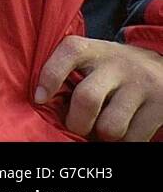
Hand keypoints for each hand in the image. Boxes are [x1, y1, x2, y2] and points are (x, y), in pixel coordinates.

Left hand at [36, 35, 162, 140]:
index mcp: (90, 49)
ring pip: (110, 127)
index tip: (40, 98)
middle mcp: (116, 64)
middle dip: (76, 122)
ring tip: (101, 128)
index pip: (68, 54)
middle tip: (77, 125)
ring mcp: (140, 84)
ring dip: (101, 136)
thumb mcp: (88, 60)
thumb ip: (66, 74)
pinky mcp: (159, 105)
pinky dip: (123, 142)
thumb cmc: (110, 69)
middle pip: (87, 99)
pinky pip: (133, 138)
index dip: (49, 78)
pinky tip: (123, 130)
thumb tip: (44, 104)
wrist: (158, 67)